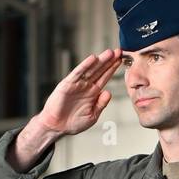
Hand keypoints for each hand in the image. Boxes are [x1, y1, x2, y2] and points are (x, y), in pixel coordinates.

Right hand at [10, 48, 123, 169]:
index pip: (104, 77)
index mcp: (93, 92)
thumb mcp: (92, 115)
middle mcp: (86, 86)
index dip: (112, 69)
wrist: (57, 127)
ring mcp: (77, 84)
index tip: (121, 60)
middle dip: (109, 61)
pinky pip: (77, 73)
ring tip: (109, 52)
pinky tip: (92, 59)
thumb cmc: (74, 122)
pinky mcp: (67, 84)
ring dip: (100, 61)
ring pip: (90, 69)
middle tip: (119, 51)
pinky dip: (85, 66)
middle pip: (99, 70)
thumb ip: (101, 104)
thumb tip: (108, 92)